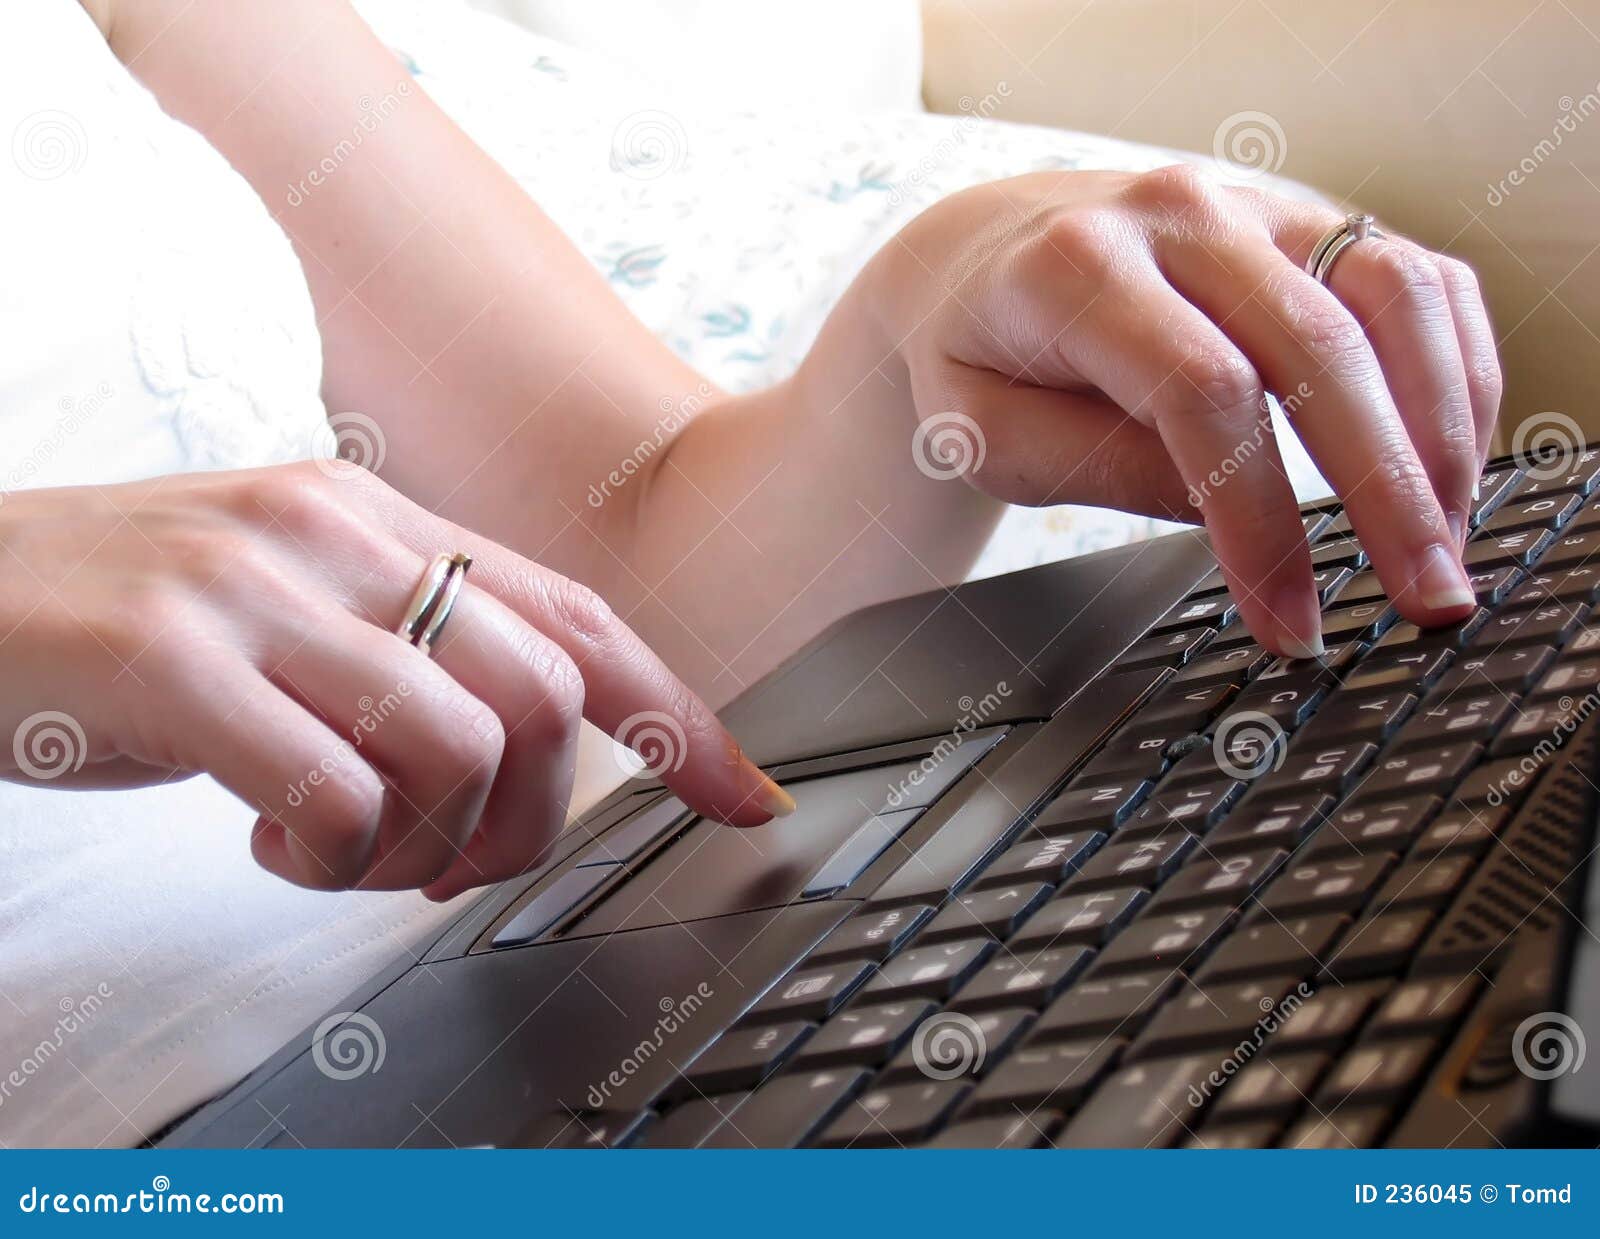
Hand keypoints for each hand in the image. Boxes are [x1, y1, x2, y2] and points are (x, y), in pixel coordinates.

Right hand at [0, 462, 791, 898]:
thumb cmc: (121, 619)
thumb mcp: (287, 607)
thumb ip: (404, 649)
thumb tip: (523, 751)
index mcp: (380, 521)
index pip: (579, 615)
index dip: (677, 715)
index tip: (742, 793)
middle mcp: (337, 535)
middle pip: (548, 695)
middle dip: (534, 819)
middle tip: (452, 862)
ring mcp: (259, 592)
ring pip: (464, 748)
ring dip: (428, 846)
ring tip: (348, 851)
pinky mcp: (177, 663)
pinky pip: (339, 797)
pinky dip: (332, 859)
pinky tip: (275, 845)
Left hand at [870, 165, 1499, 655]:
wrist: (979, 256)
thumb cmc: (979, 355)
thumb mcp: (985, 434)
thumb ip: (1094, 468)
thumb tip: (1225, 505)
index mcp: (1076, 269)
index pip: (1202, 393)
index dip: (1260, 516)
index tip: (1290, 618)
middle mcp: (1176, 215)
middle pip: (1318, 347)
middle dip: (1387, 488)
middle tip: (1428, 598)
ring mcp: (1251, 202)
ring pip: (1393, 295)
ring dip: (1442, 427)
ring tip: (1452, 537)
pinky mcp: (1306, 214)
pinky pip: (1415, 278)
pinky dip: (1454, 369)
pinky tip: (1452, 458)